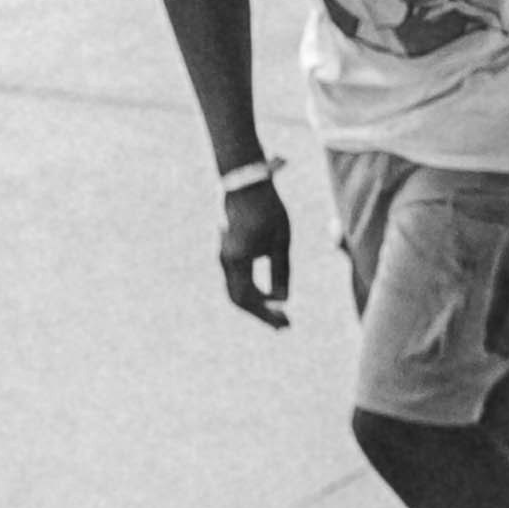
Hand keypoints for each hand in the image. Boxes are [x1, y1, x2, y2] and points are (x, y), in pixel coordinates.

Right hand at [215, 173, 290, 329]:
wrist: (244, 182)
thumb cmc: (267, 208)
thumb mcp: (281, 239)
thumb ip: (281, 270)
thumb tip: (282, 301)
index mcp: (238, 258)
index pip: (249, 297)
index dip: (266, 313)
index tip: (285, 323)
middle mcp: (225, 260)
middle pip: (238, 299)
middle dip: (261, 314)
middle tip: (284, 325)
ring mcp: (223, 256)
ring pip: (235, 291)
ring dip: (256, 304)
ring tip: (278, 314)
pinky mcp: (226, 251)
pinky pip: (235, 280)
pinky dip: (250, 292)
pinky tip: (267, 296)